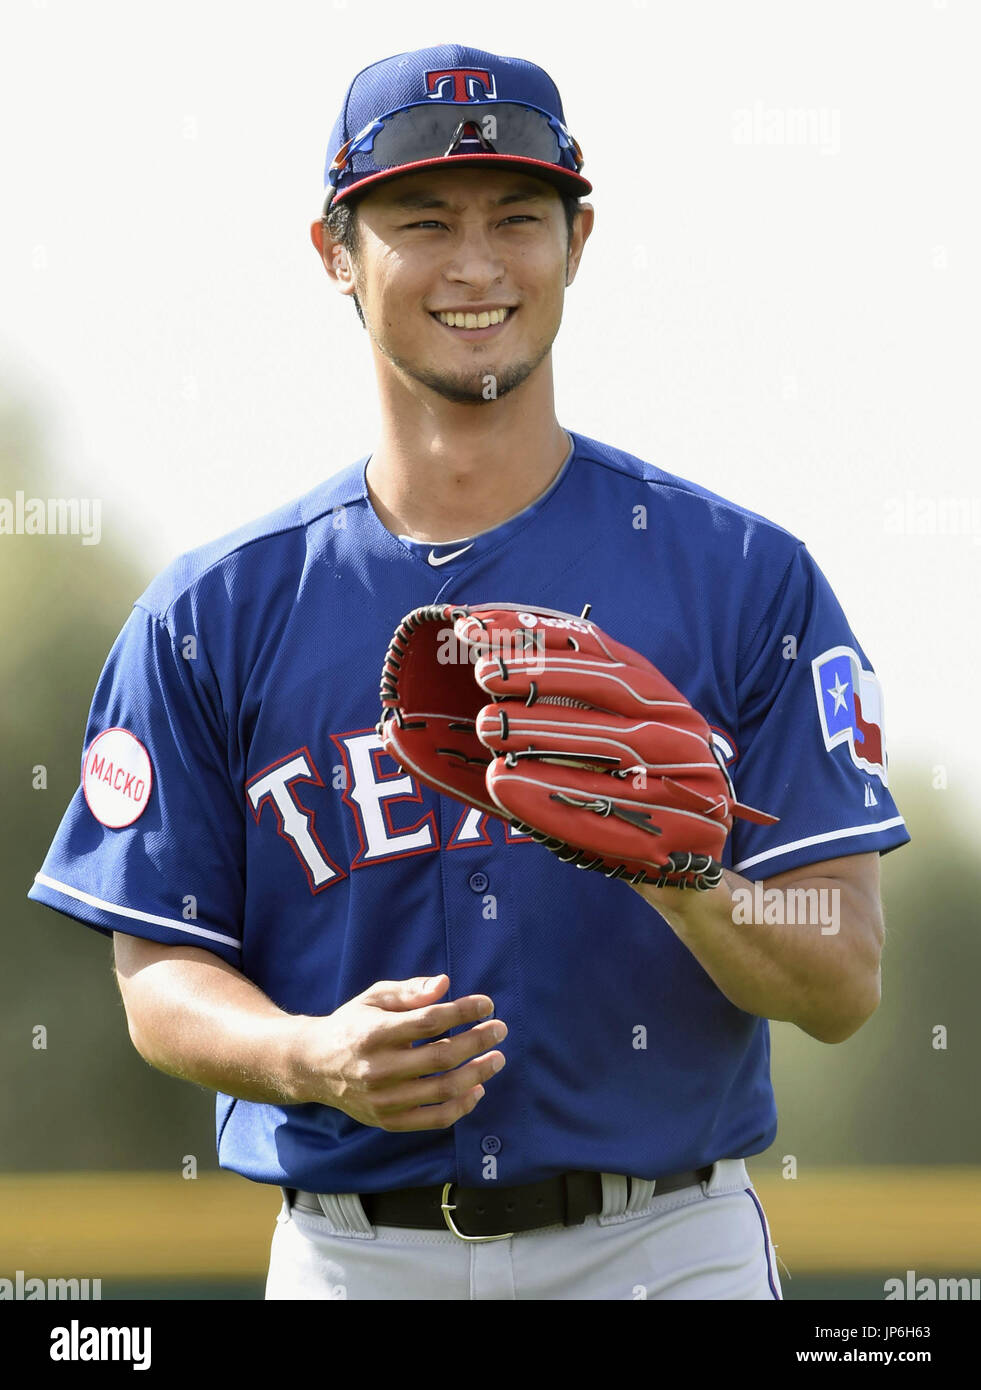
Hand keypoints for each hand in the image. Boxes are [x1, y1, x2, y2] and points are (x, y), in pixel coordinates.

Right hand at [287, 975, 506, 1130]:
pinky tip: (477, 1089)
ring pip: (442, 1090)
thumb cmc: (352, 1024)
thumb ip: (409, 991)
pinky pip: (433, 1119)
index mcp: (374, 1033)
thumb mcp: (373, 998)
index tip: (487, 1004)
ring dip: (477, 1073)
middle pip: (441, 1057)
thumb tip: (445, 984)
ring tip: (497, 1058)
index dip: (463, 1011)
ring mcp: (383, 1099)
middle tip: (500, 1029)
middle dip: (478, 1041)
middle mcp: (377, 1068)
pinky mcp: (387, 1120)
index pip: (429, 1021)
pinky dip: (461, 1107)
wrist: (313, 1065)